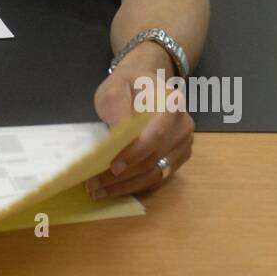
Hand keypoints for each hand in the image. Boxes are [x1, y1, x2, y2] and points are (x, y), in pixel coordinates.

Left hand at [87, 48, 193, 199]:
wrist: (144, 84)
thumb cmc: (128, 84)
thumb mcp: (115, 88)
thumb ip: (117, 108)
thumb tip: (117, 137)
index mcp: (171, 104)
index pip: (156, 134)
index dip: (135, 153)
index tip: (113, 166)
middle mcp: (183, 126)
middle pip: (154, 158)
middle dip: (123, 175)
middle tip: (93, 184)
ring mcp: (183, 144)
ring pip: (155, 173)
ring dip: (126, 186)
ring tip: (98, 191)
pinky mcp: (177, 158)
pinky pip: (157, 177)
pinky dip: (134, 186)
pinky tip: (113, 189)